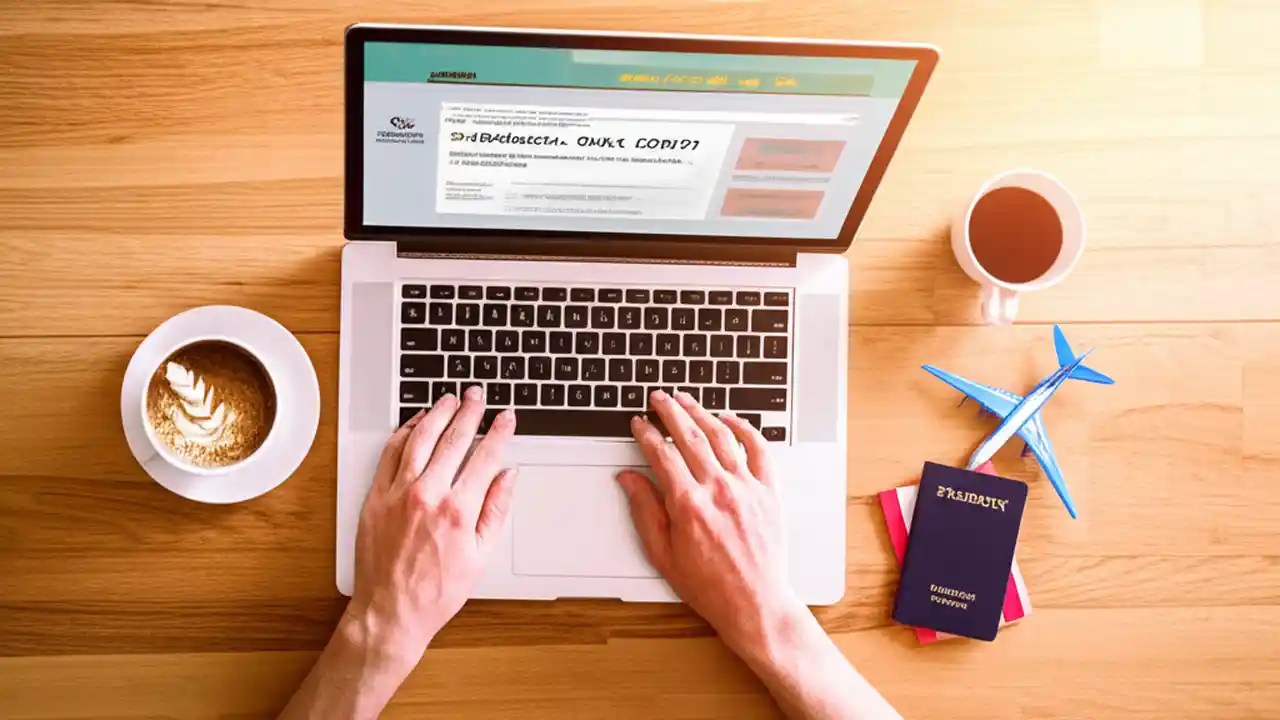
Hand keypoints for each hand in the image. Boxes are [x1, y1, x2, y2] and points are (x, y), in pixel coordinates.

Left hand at [347, 386, 517, 667]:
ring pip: (419, 439)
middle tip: (477, 396)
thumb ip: (496, 509)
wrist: (391, 611)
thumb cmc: (436, 591)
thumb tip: (508, 477)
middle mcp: (427, 495)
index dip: (499, 432)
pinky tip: (415, 423)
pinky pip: (390, 454)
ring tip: (449, 399)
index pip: (485, 457)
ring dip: (436, 414)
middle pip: (453, 439)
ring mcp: (397, 494)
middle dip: (469, 412)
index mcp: (458, 510)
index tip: (506, 417)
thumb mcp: (481, 555)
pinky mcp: (375, 497)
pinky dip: (404, 433)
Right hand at [616, 390, 804, 653]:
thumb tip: (629, 479)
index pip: (661, 454)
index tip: (639, 423)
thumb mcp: (663, 554)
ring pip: (721, 436)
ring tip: (686, 400)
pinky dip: (744, 429)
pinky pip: (758, 449)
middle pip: (689, 436)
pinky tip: (731, 419)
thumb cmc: (709, 585)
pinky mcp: (769, 492)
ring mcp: (747, 488)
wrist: (754, 603)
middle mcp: (718, 490)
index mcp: (688, 505)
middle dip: (670, 411)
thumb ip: (644, 511)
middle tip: (658, 398)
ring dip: (701, 413)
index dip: (646, 434)